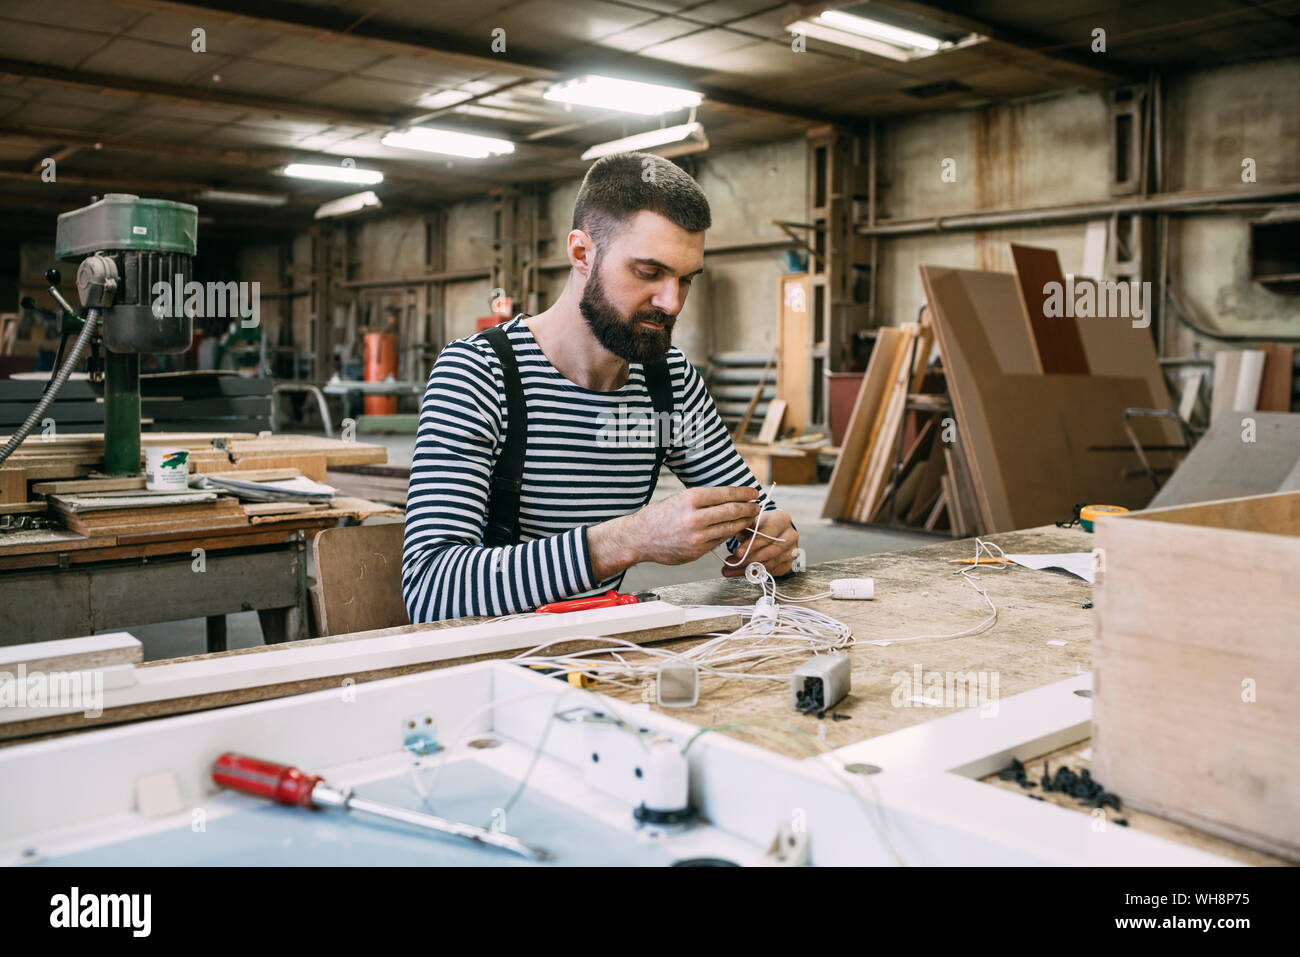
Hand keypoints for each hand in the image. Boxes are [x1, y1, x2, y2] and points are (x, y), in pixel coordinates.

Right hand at [588, 486, 760, 578]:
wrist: (640, 538)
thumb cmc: (660, 516)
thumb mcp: (680, 499)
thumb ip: (704, 500)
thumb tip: (730, 498)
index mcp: (691, 498)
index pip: (726, 494)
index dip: (743, 493)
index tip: (753, 492)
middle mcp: (695, 516)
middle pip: (732, 511)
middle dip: (748, 508)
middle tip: (757, 506)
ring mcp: (697, 536)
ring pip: (729, 527)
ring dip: (743, 522)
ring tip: (750, 518)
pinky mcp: (697, 550)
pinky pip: (719, 540)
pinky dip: (729, 534)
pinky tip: (734, 530)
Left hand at [721, 508, 796, 578]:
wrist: (773, 532)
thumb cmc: (759, 526)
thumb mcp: (750, 521)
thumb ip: (744, 526)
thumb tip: (732, 532)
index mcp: (781, 520)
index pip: (766, 535)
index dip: (751, 545)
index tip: (737, 553)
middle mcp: (790, 536)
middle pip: (768, 552)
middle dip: (747, 559)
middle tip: (731, 563)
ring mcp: (791, 551)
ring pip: (768, 564)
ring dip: (748, 569)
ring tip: (731, 569)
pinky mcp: (788, 564)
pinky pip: (771, 571)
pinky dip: (755, 573)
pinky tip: (742, 572)